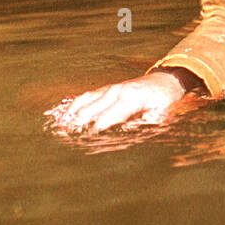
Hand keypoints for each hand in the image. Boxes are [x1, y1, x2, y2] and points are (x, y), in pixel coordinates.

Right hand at [49, 70, 198, 134]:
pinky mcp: (107, 89)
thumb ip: (147, 124)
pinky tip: (64, 113)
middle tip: (63, 137)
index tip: (84, 143)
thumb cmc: (165, 101)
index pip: (106, 118)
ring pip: (85, 100)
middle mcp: (116, 91)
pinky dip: (74, 105)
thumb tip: (129, 131)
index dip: (94, 131)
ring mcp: (110, 88)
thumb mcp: (163, 114)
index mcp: (130, 99)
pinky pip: (87, 96)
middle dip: (77, 124)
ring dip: (71, 113)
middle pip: (91, 109)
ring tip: (58, 127)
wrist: (166, 80)